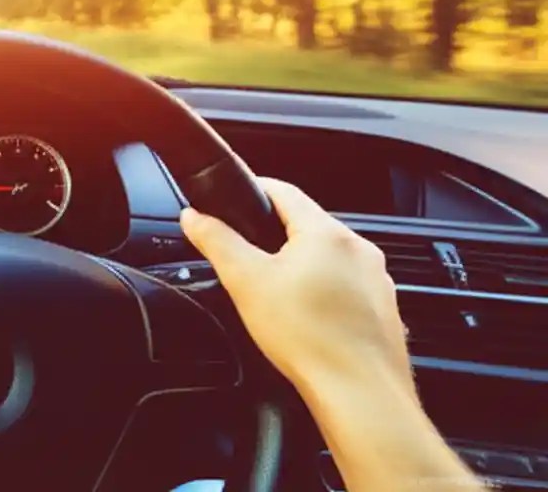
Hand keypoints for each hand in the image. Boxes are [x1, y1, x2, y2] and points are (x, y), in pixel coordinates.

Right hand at [179, 178, 412, 397]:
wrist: (357, 390)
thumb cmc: (308, 337)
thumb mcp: (245, 282)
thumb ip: (217, 241)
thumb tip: (195, 216)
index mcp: (326, 233)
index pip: (285, 192)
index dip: (256, 189)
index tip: (239, 195)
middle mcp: (359, 249)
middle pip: (308, 226)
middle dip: (278, 236)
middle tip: (251, 258)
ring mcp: (377, 280)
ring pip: (330, 259)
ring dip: (305, 267)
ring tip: (279, 295)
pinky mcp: (383, 308)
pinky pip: (348, 288)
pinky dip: (326, 294)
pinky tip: (309, 319)